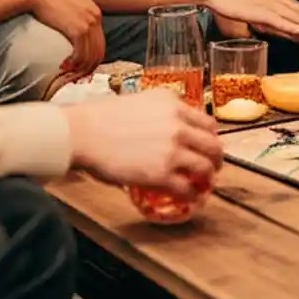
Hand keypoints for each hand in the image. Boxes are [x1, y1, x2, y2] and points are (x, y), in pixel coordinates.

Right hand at [19, 0, 104, 76]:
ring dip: (80, 68)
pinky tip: (63, 66)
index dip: (91, 57)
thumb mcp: (68, 6)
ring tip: (67, 72)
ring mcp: (89, 23)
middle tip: (74, 75)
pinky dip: (74, 64)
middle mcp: (95, 17)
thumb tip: (74, 36)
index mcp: (94, 12)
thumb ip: (76, 18)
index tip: (79, 66)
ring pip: (91, 55)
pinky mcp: (79, 29)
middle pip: (99, 50)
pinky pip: (82, 54)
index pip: (100, 41)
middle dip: (87, 67)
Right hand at [65, 89, 222, 196]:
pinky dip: (192, 195)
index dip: (211, 137)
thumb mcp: (140, 101)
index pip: (207, 122)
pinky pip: (187, 188)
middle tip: (213, 166)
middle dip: (216, 158)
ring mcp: (172, 149)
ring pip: (205, 167)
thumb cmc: (100, 118)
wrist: (82, 133)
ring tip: (203, 184)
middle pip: (213, 144)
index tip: (208, 145)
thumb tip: (166, 125)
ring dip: (207, 178)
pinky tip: (189, 197)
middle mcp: (178, 124)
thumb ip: (160, 112)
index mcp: (173, 104)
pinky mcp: (162, 173)